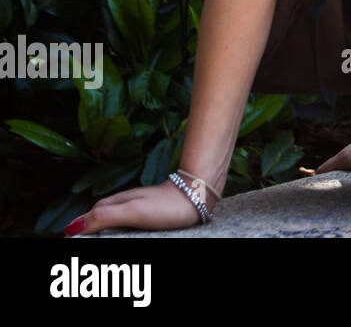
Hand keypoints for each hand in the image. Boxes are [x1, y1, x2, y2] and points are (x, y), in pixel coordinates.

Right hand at [65, 180, 207, 235]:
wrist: (196, 194)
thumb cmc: (166, 204)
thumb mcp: (132, 211)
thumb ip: (103, 218)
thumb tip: (70, 228)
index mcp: (112, 204)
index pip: (83, 221)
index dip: (74, 233)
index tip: (66, 242)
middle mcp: (120, 204)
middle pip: (94, 221)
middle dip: (84, 233)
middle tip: (76, 243)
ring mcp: (134, 207)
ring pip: (110, 222)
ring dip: (99, 233)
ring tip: (92, 242)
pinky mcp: (147, 213)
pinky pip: (125, 224)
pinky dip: (118, 232)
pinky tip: (122, 236)